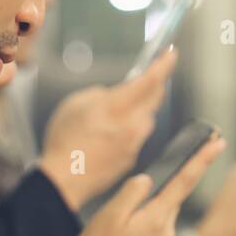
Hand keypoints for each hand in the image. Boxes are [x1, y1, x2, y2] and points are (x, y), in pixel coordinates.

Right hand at [38, 49, 178, 211]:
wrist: (65, 180)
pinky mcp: (132, 158)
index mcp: (117, 107)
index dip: (163, 65)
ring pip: (147, 119)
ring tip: (118, 115)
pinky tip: (110, 137)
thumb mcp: (73, 104)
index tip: (171, 55)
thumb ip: (99, 93)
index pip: (150, 80)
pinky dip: (129, 131)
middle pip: (155, 98)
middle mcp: (132, 125)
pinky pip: (137, 137)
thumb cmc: (65, 144)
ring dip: (140, 111)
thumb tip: (112, 94)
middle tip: (149, 79)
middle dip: (154, 86)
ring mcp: (134, 143)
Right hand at [66, 135, 226, 235]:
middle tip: (123, 211)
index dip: (202, 159)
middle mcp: (166, 235)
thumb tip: (148, 181)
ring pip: (158, 219)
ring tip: (111, 233)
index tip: (218, 141)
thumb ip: (132, 192)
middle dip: (153, 197)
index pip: (185, 181)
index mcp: (157, 219)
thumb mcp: (109, 215)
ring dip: (142, 217)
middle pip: (168, 201)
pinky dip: (138, 234)